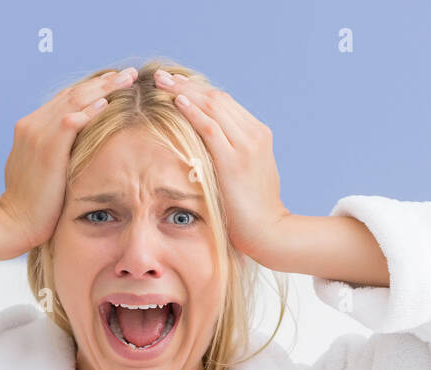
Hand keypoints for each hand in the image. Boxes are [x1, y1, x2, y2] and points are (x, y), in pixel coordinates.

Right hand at [0, 67, 137, 252]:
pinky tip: (107, 103)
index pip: (65, 100)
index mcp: (30, 128)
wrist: (14, 223)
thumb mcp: (42, 170)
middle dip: (103, 82)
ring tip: (126, 79)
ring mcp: (36, 134)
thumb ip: (55, 153)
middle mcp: (31, 125)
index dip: (91, 89)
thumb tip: (76, 150)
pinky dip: (88, 110)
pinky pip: (70, 121)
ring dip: (103, 88)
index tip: (115, 83)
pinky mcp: (47, 149)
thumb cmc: (33, 204)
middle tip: (128, 74)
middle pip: (72, 94)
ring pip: (73, 100)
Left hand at [156, 69, 290, 261]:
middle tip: (162, 76)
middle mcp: (254, 134)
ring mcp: (246, 145)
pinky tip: (176, 101)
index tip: (176, 85)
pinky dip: (193, 111)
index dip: (198, 91)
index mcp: (258, 135)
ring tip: (161, 82)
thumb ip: (232, 157)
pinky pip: (210, 127)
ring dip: (184, 91)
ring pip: (213, 105)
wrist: (269, 231)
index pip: (225, 103)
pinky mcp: (234, 160)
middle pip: (217, 98)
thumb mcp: (247, 175)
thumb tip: (208, 152)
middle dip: (187, 84)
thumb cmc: (253, 211)